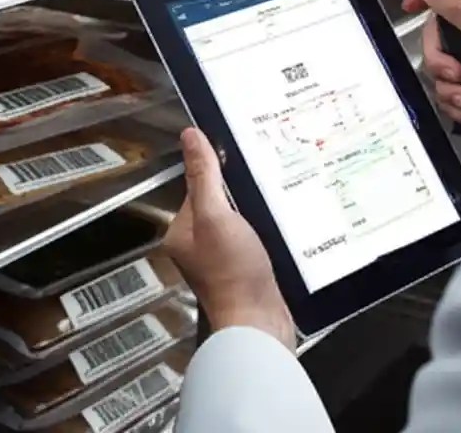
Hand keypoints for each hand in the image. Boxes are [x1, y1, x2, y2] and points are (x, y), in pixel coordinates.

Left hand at [164, 128, 295, 350]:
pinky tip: (279, 226)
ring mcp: (221, 258)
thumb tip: (191, 136)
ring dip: (255, 211)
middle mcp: (196, 245)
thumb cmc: (233, 273)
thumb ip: (204, 176)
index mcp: (180, 232)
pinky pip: (252, 237)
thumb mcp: (216, 215)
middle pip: (219, 202)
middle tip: (263, 182)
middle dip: (240, 192)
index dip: (219, 173)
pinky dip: (264, 229)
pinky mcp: (244, 268)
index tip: (242, 160)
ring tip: (274, 201)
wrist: (259, 323)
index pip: (197, 187)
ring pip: (238, 219)